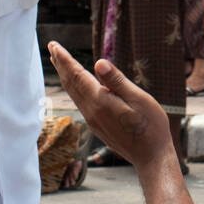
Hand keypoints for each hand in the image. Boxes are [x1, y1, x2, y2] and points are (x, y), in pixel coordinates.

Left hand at [48, 42, 172, 171]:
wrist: (151, 157)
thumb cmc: (151, 127)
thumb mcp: (139, 99)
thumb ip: (117, 81)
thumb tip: (99, 63)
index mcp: (100, 102)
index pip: (77, 75)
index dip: (65, 60)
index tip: (54, 45)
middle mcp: (91, 112)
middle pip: (71, 84)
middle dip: (61, 65)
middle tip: (52, 47)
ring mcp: (93, 120)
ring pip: (73, 94)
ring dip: (65, 76)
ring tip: (60, 63)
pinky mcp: (97, 126)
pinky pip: (80, 102)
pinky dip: (73, 88)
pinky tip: (76, 85)